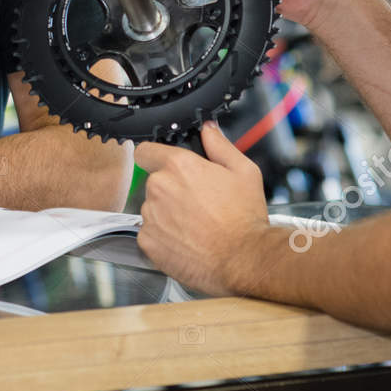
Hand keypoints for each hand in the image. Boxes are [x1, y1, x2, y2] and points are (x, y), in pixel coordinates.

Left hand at [135, 122, 271, 295]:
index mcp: (178, 166)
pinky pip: (150, 234)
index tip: (164, 166)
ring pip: (152, 209)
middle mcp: (159, 187)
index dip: (155, 157)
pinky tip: (187, 241)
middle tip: (196, 203)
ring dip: (167, 215)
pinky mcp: (148, 242)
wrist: (244, 260)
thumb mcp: (243, 172)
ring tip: (195, 225)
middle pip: (154, 182)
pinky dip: (164, 238)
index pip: (145, 151)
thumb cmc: (245, 218)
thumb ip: (220, 146)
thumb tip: (208, 130)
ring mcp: (150, 216)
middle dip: (170, 190)